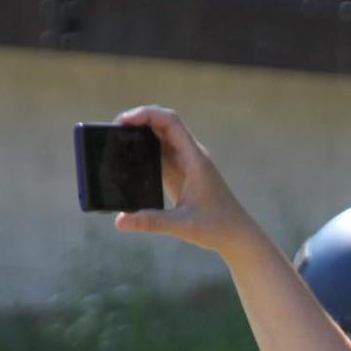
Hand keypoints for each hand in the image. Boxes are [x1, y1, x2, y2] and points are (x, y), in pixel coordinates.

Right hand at [111, 106, 263, 261]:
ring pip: (161, 136)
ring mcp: (186, 162)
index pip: (170, 122)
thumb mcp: (182, 226)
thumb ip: (151, 222)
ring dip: (140, 134)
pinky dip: (143, 150)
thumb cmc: (217, 228)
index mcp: (194, 159)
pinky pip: (161, 152)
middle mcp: (191, 155)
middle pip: (163, 123)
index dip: (145, 114)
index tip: (122, 121)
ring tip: (115, 141)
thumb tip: (120, 221)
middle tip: (112, 131)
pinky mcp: (182, 173)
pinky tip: (128, 159)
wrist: (237, 235)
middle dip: (137, 120)